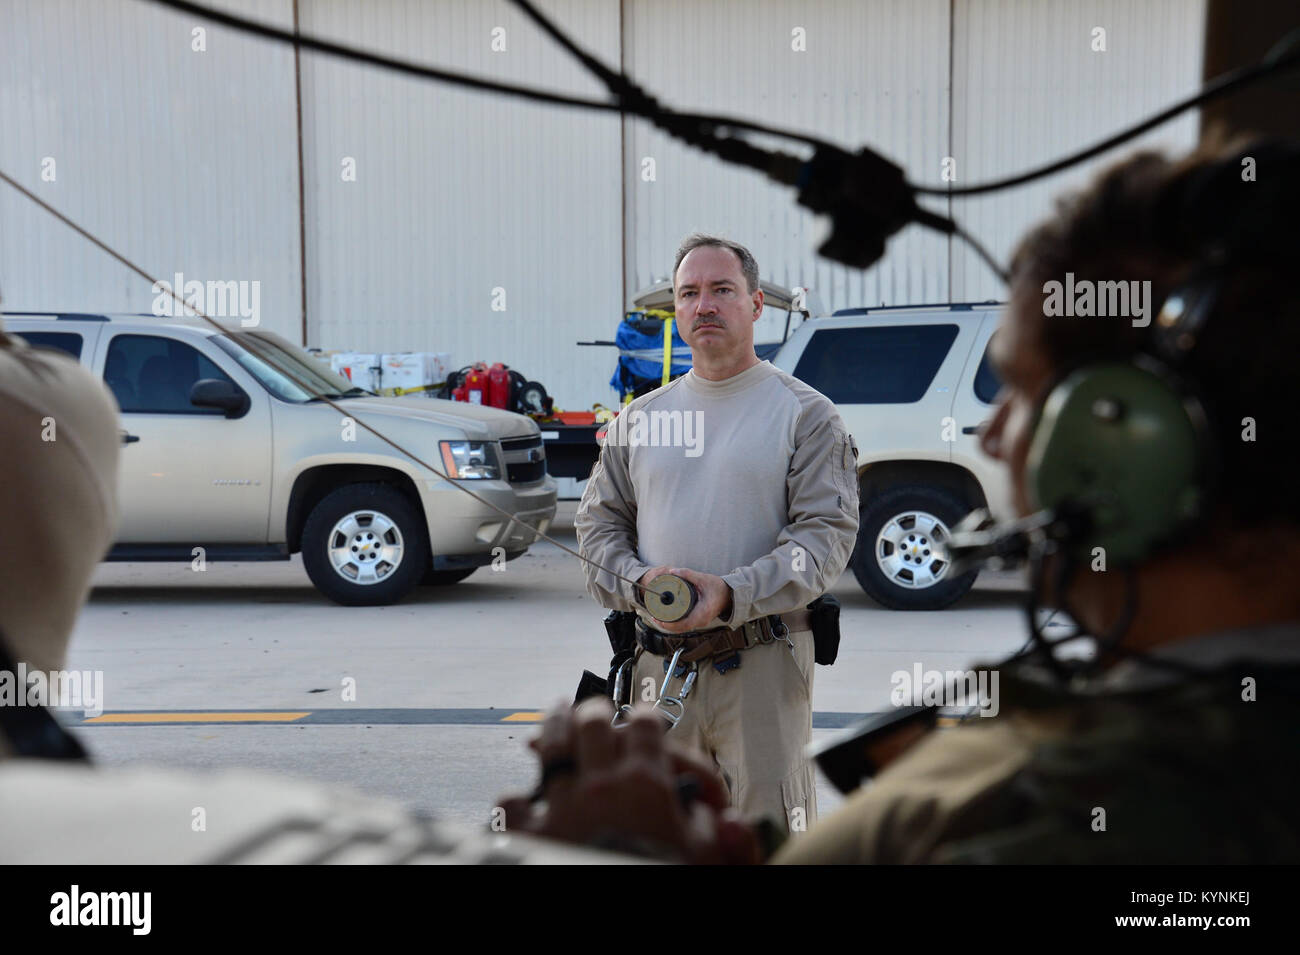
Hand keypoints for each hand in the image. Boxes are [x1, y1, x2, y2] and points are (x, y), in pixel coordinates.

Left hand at [496, 699, 760, 863]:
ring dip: (553, 729)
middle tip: (595, 713)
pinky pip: (514, 803)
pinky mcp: (534, 834)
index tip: (648, 721)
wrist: (619, 926)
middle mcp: (600, 785)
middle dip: (596, 714)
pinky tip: (523, 799)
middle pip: (593, 723)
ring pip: (551, 747)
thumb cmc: (666, 876)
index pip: (646, 725)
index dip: (648, 718)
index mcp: (646, 784)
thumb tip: (724, 815)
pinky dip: (518, 800)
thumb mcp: (708, 859)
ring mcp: (562, 806)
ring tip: (553, 719)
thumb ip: (720, 831)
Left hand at [648, 566, 732, 633]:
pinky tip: (668, 618)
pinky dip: (676, 623)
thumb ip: (688, 574)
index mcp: (703, 612)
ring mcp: (701, 622)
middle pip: (681, 628)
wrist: (730, 594)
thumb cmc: (719, 587)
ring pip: (683, 628)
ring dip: (670, 625)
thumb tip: (672, 571)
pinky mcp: (700, 620)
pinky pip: (686, 625)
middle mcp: (702, 620)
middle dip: (666, 625)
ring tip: (658, 617)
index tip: (658, 619)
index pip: (684, 624)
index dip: (670, 624)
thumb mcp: (703, 578)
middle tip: (654, 616)